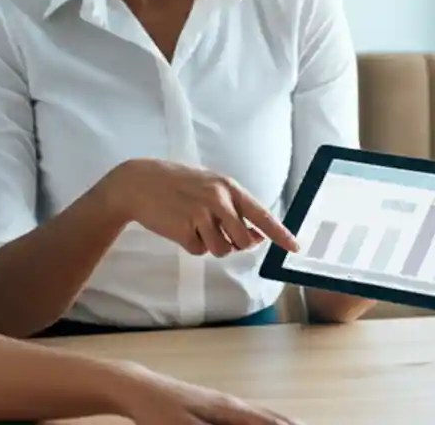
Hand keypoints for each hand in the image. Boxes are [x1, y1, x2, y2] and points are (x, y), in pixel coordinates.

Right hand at [102, 159, 299, 257]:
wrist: (139, 183)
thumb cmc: (180, 184)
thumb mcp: (210, 186)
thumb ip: (234, 208)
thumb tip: (255, 236)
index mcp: (228, 187)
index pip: (262, 215)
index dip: (280, 234)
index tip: (295, 248)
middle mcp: (218, 201)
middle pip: (243, 241)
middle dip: (236, 244)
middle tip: (219, 232)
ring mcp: (200, 216)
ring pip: (222, 249)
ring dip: (211, 245)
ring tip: (196, 225)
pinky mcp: (183, 230)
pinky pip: (199, 251)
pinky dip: (192, 245)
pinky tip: (180, 227)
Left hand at [120, 365, 301, 424]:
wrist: (138, 388)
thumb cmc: (158, 409)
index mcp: (228, 408)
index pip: (266, 422)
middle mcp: (230, 403)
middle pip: (269, 416)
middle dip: (290, 424)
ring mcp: (222, 403)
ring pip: (260, 413)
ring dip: (279, 422)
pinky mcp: (213, 406)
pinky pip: (248, 414)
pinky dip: (264, 420)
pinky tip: (263, 423)